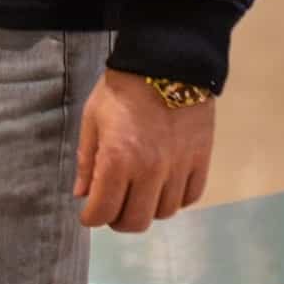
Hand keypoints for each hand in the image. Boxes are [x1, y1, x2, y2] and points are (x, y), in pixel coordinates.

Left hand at [75, 70, 214, 233]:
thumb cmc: (121, 89)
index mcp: (118, 160)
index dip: (91, 218)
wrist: (166, 63)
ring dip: (147, 209)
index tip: (88, 215)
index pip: (104, 210)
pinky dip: (175, 199)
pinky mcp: (200, 161)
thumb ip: (87, 160)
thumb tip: (82, 194)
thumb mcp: (92, 118)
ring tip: (138, 195)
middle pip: (136, 221)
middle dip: (118, 220)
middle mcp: (150, 171)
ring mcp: (178, 168)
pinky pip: (190, 197)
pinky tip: (164, 188)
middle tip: (112, 209)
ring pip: (164, 213)